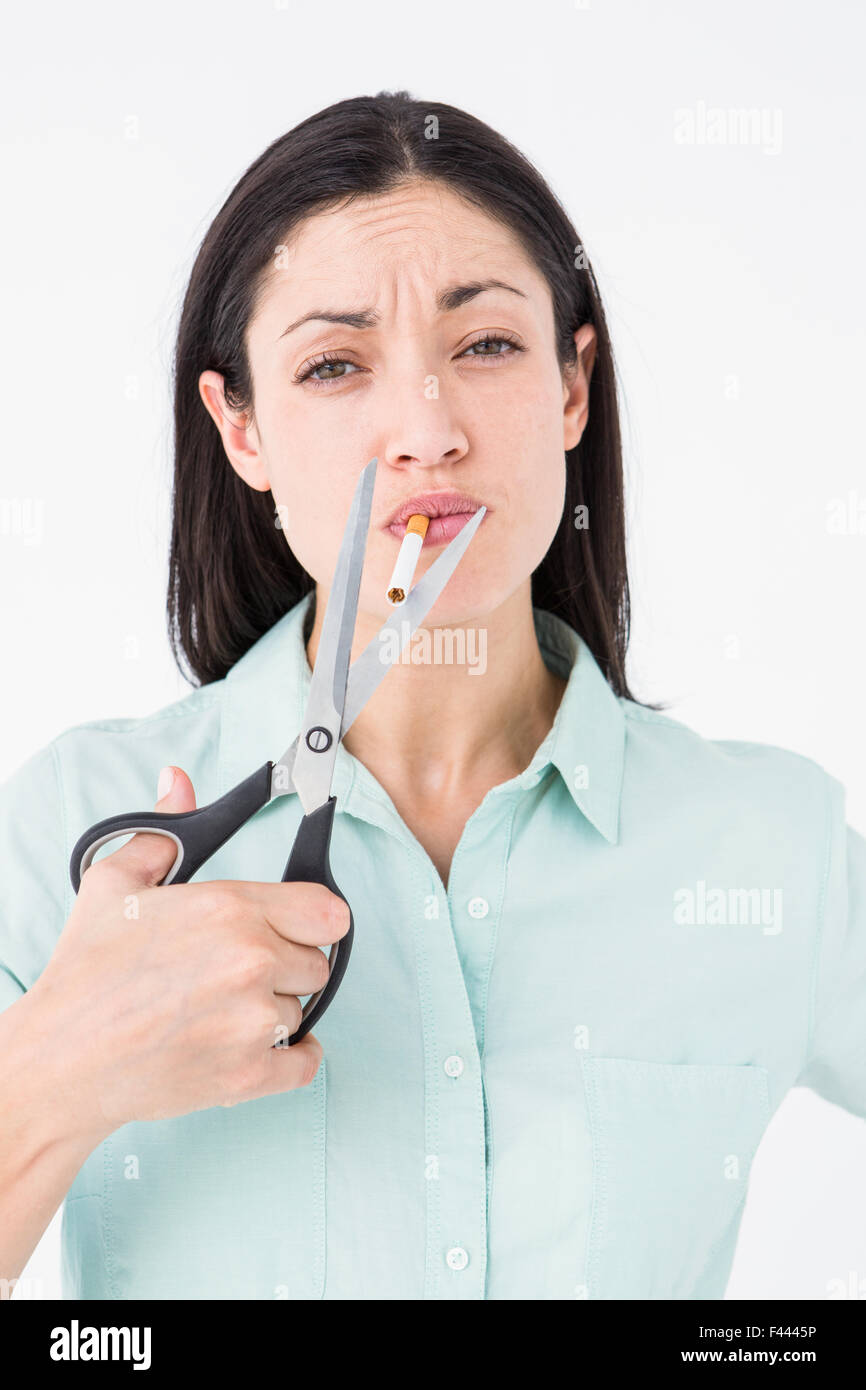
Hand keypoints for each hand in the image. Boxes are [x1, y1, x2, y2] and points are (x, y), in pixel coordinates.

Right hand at [29, 765, 349, 1135]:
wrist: (61, 1060)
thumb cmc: (86, 973)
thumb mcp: (114, 884)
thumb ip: (163, 830)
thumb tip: (179, 782)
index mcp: (230, 909)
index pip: (328, 911)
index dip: (312, 919)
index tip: (293, 928)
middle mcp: (251, 961)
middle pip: (318, 962)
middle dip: (285, 965)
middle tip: (237, 971)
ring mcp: (252, 1022)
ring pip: (303, 1010)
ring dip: (273, 1011)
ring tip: (220, 1009)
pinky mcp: (248, 1074)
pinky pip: (306, 1062)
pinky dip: (288, 1058)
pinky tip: (253, 1043)